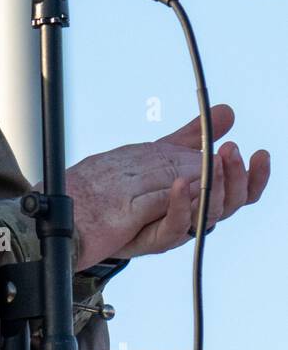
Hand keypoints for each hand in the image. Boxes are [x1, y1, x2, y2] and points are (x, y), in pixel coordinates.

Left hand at [58, 104, 269, 269]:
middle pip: (230, 203)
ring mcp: (177, 228)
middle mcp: (195, 215)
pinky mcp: (154, 238)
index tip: (260, 153)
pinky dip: (181, 204)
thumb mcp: (166, 153)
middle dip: (236, 176)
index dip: (255, 175)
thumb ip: (196, 135)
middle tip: (232, 151)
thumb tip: (227, 111)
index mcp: (204, 196)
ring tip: (213, 160)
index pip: (240, 190)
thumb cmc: (132, 185)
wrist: (89, 211)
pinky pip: (175, 226)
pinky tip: (179, 183)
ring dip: (214, 186)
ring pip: (208, 216)